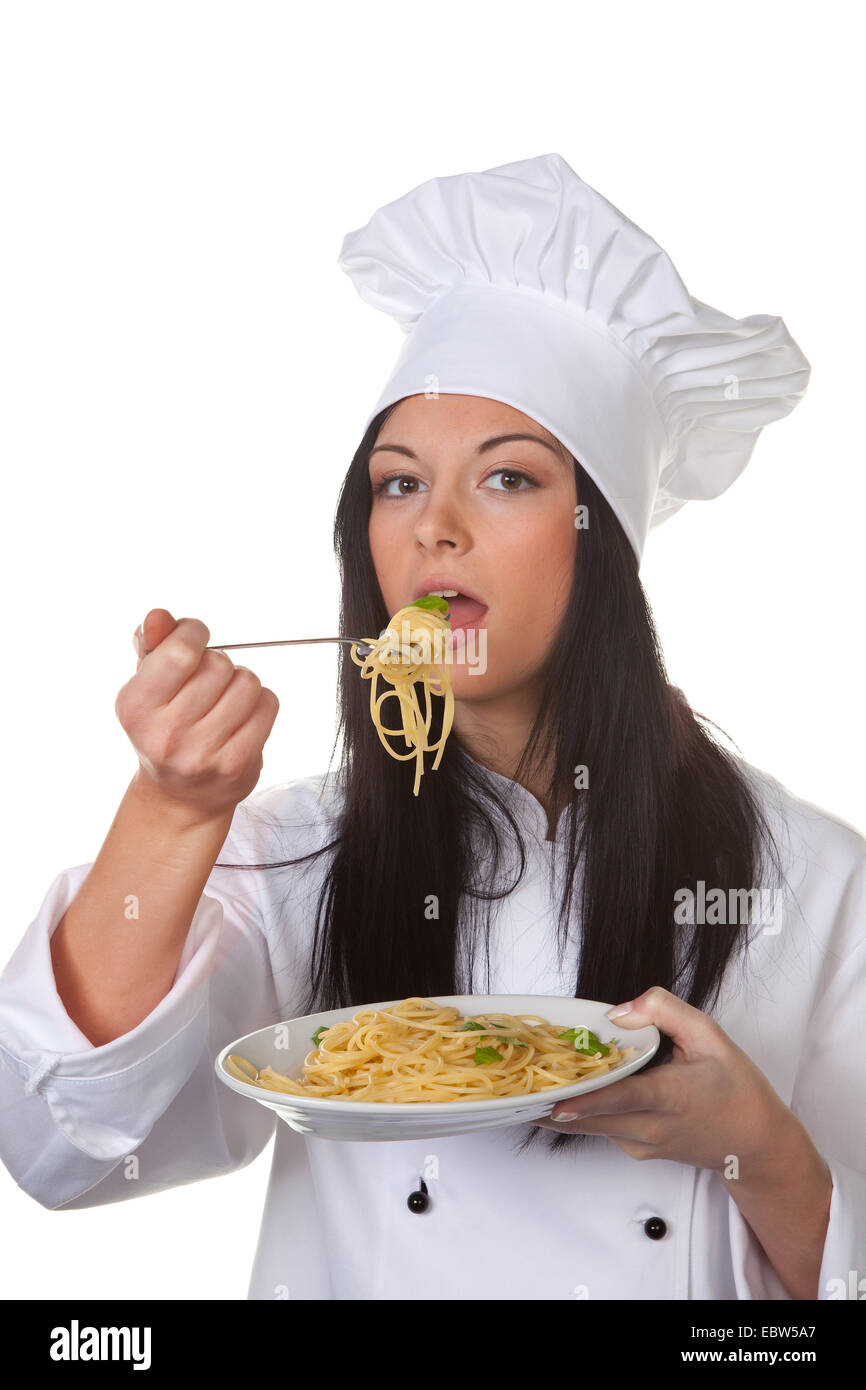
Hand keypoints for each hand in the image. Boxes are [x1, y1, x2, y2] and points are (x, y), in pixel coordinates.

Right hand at [115, 607, 279, 822]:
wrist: (178, 796)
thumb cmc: (164, 725)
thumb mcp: (147, 684)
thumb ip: (154, 644)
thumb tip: (158, 616)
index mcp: (136, 707)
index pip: (180, 651)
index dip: (194, 633)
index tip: (194, 638)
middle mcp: (165, 734)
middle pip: (218, 665)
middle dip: (218, 662)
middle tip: (206, 682)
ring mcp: (202, 754)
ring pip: (247, 683)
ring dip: (241, 682)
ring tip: (224, 699)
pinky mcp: (235, 765)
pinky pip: (266, 705)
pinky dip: (260, 702)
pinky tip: (241, 717)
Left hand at [535, 985, 808, 1181]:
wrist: (755, 1145)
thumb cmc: (737, 1089)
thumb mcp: (711, 1036)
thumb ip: (665, 1011)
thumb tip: (618, 1011)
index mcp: (670, 1097)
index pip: (622, 1099)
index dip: (587, 1100)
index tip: (553, 1102)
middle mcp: (650, 1127)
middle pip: (591, 1117)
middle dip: (551, 1102)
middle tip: (516, 1084)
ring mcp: (641, 1143)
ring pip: (590, 1125)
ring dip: (560, 1105)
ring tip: (528, 1082)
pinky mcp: (636, 1150)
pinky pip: (601, 1127)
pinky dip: (583, 1109)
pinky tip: (572, 1087)